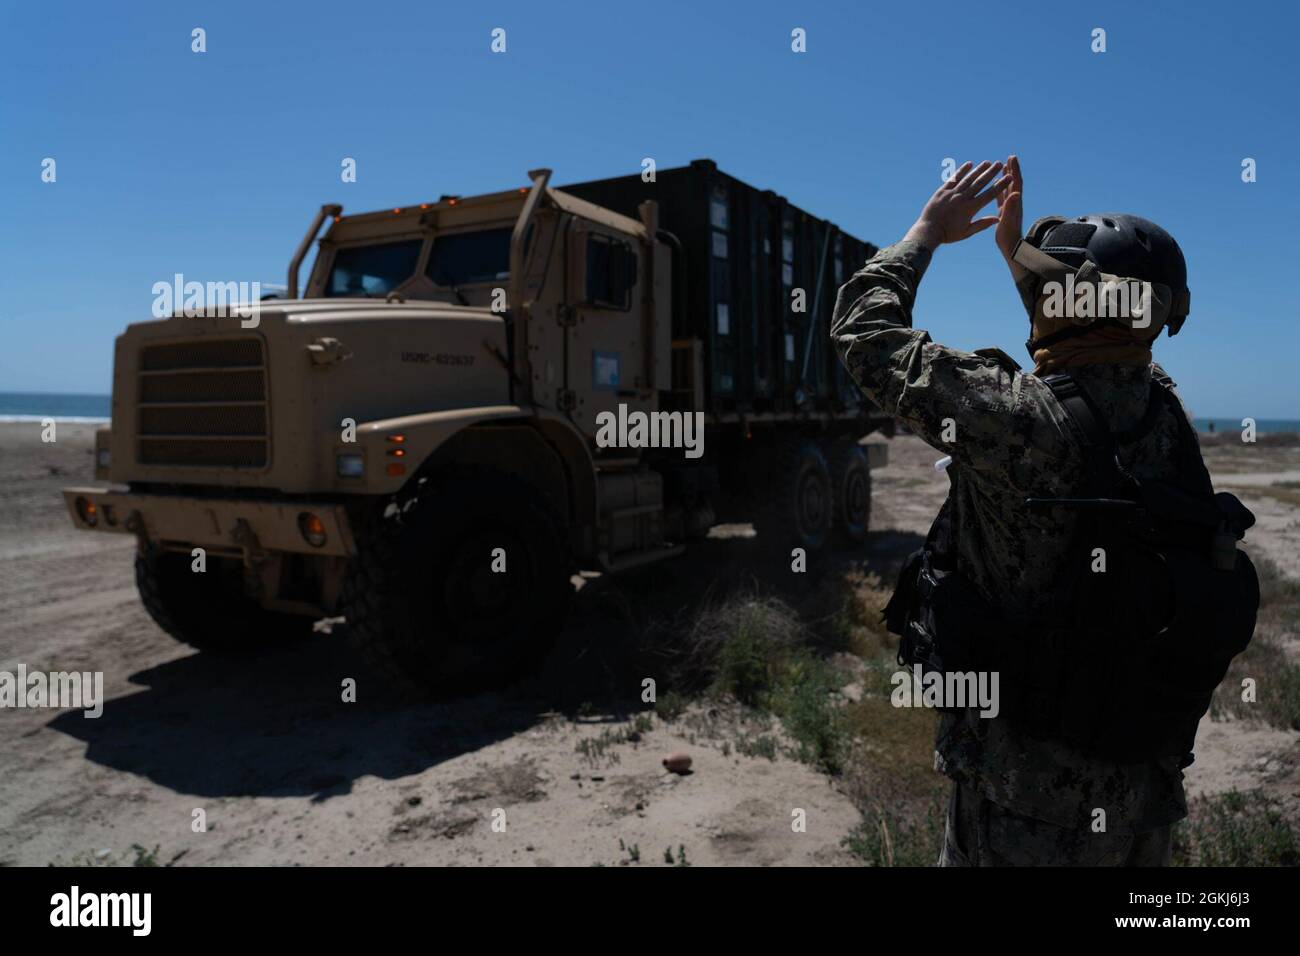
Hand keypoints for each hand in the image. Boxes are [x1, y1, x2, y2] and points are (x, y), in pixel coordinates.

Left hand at [905, 160, 1010, 247]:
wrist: (928, 231)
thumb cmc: (948, 234)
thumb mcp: (966, 232)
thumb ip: (982, 224)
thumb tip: (998, 219)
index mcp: (970, 209)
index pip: (989, 194)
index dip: (1000, 185)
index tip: (1009, 177)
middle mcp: (962, 199)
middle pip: (979, 183)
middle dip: (991, 173)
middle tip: (999, 164)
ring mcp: (951, 194)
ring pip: (968, 179)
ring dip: (978, 170)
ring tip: (987, 162)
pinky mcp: (942, 191)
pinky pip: (954, 179)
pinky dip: (962, 171)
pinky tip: (969, 164)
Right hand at [994, 155, 1028, 280]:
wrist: (1011, 247)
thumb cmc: (1009, 236)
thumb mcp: (1008, 221)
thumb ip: (1011, 207)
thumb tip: (1016, 193)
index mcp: (1014, 203)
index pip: (1016, 183)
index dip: (1014, 170)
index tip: (1012, 158)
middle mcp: (1013, 203)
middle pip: (1013, 182)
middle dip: (1012, 170)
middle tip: (1010, 157)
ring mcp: (1009, 206)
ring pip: (1007, 188)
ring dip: (1006, 177)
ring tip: (1002, 166)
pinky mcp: (1003, 211)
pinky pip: (1001, 197)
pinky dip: (999, 189)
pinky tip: (994, 185)